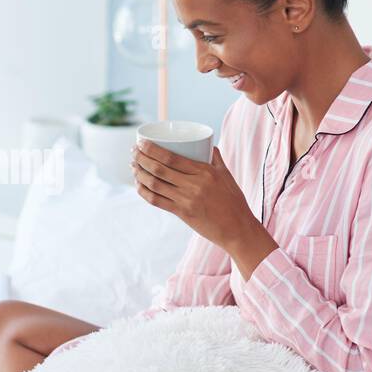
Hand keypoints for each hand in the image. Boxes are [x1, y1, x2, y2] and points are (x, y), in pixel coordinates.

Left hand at [131, 139, 253, 248]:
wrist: (237, 229)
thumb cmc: (233, 201)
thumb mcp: (227, 175)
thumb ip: (216, 159)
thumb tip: (208, 145)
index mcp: (204, 172)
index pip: (171, 157)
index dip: (152, 149)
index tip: (142, 142)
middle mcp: (194, 185)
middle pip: (159, 168)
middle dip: (141, 158)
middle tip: (133, 152)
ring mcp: (186, 200)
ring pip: (154, 184)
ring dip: (139, 174)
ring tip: (133, 167)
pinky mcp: (182, 213)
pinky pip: (157, 201)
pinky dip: (144, 192)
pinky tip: (138, 186)